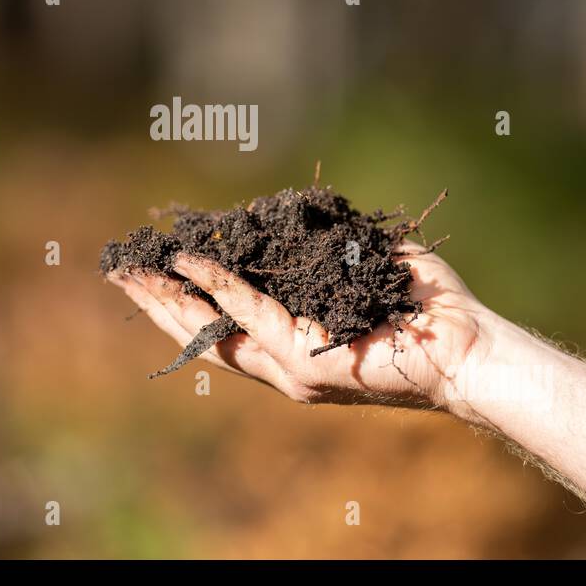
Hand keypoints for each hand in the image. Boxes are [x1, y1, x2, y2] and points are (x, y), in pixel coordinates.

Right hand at [106, 241, 493, 409]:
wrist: (469, 345)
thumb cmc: (421, 305)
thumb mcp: (354, 266)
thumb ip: (313, 251)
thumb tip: (279, 217)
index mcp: (292, 342)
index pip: (220, 323)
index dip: (179, 296)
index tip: (150, 264)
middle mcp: (283, 362)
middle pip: (202, 333)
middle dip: (155, 300)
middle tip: (117, 268)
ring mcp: (291, 368)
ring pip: (212, 331)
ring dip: (167, 296)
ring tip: (133, 266)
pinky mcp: (307, 364)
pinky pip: (250, 316)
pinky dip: (216, 286)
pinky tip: (189, 261)